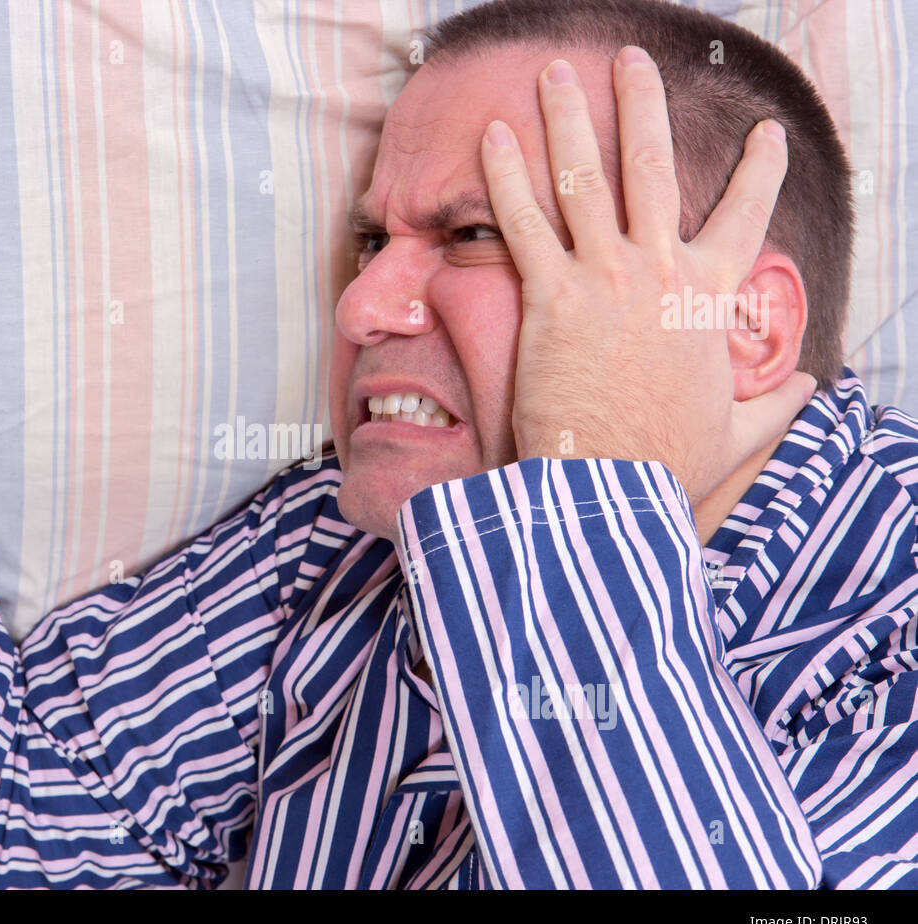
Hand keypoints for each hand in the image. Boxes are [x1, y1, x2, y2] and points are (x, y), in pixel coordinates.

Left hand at [481, 46, 815, 504]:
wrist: (612, 484)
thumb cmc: (668, 461)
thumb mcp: (737, 433)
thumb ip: (774, 405)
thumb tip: (809, 390)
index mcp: (709, 296)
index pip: (747, 215)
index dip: (761, 170)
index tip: (768, 134)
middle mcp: (659, 270)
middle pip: (654, 167)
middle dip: (642, 105)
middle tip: (631, 60)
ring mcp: (604, 277)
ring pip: (586, 178)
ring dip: (569, 118)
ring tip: (555, 71)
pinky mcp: (550, 296)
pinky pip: (523, 223)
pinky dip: (506, 176)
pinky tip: (493, 135)